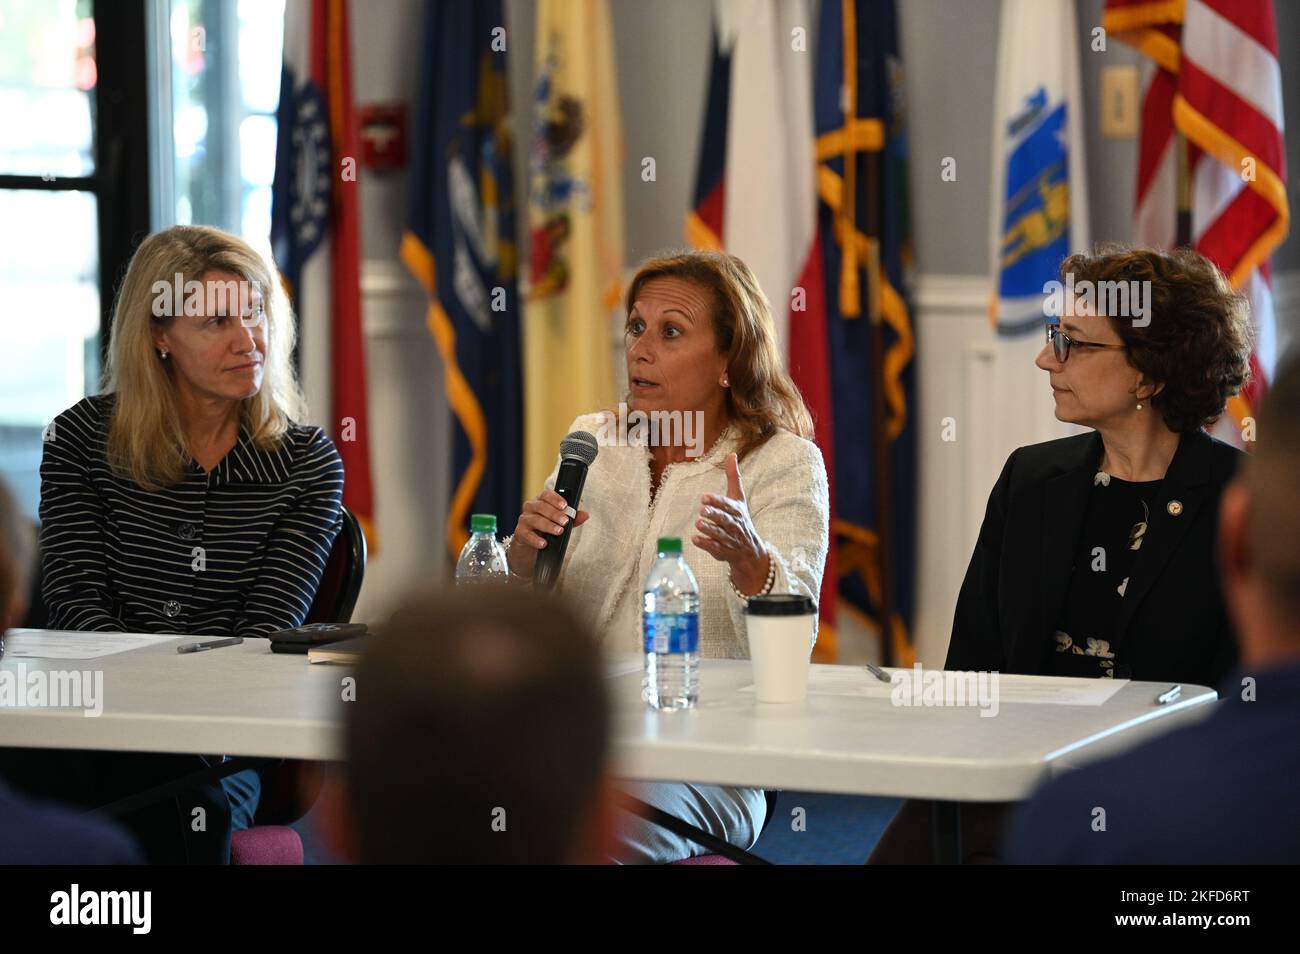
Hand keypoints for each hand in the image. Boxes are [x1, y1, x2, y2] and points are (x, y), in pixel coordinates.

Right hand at [508, 488, 588, 577]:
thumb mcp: (559, 523)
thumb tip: (585, 515)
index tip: (565, 505)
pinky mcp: (520, 533)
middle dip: (554, 514)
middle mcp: (530, 508)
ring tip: (559, 531)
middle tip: (565, 521)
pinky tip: (544, 544)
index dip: (555, 499)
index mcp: (540, 502)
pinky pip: (527, 534)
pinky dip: (536, 539)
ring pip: (535, 520)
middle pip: (541, 506)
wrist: (529, 548)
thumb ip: (572, 519)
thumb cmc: (545, 530)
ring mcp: (524, 520)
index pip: (546, 495)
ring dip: (548, 525)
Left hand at [693, 452, 768, 594]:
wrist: (751, 551)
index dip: (716, 501)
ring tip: (698, 523)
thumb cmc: (741, 519)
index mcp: (737, 511)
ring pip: (719, 534)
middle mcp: (734, 525)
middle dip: (714, 515)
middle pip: (724, 519)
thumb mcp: (739, 498)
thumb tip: (732, 454)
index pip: (727, 505)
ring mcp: (729, 539)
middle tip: (702, 511)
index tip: (704, 497)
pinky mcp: (723, 551)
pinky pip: (714, 548)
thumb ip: (734, 477)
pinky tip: (694, 539)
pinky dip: (705, 544)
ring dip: (709, 529)